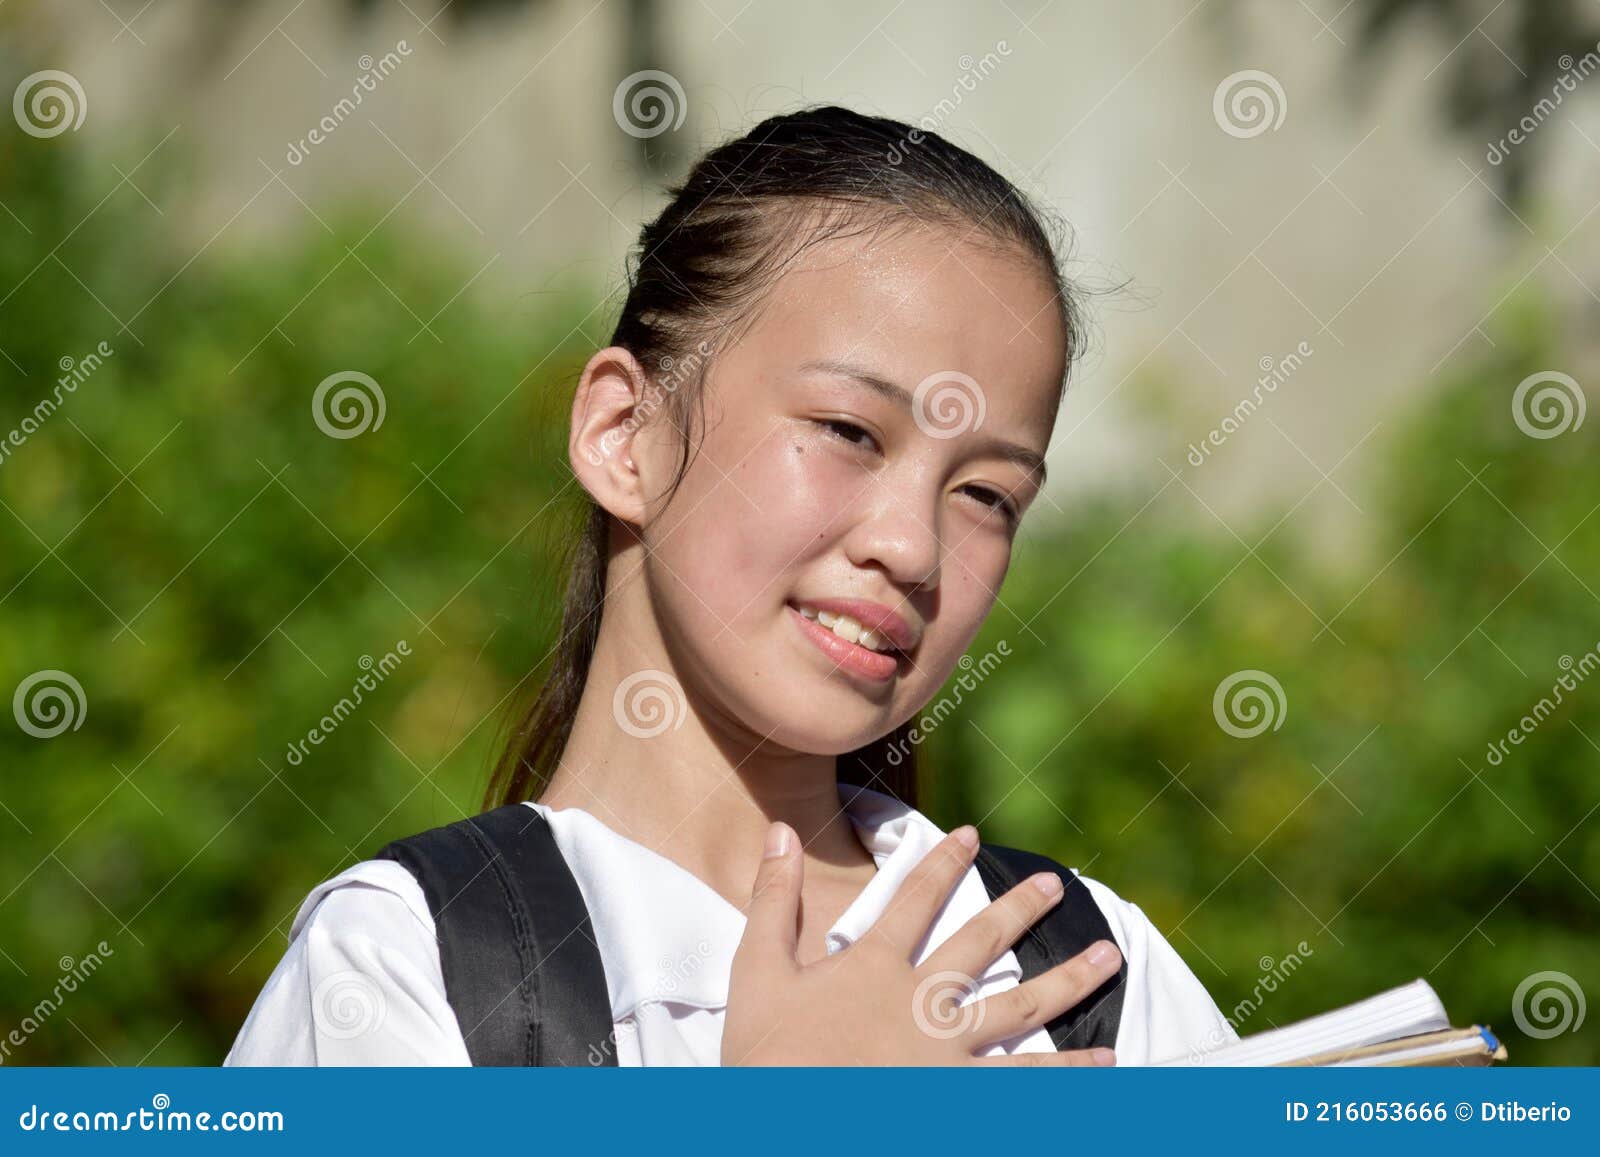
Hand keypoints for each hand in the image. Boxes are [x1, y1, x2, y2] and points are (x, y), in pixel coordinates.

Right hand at [721, 819, 1121, 1065]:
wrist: (778, 1126)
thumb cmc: (765, 1059)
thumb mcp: (756, 972)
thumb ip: (773, 900)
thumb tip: (781, 831)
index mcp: (873, 967)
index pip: (914, 899)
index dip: (941, 863)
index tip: (970, 835)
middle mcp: (920, 1003)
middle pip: (982, 943)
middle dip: (1020, 908)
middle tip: (1055, 886)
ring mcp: (947, 1055)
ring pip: (1022, 1008)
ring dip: (1070, 982)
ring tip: (1110, 960)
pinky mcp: (960, 1100)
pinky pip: (1026, 1083)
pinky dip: (1068, 1073)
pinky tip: (1107, 1064)